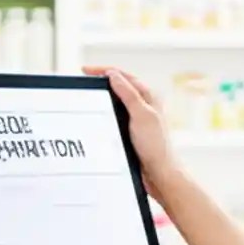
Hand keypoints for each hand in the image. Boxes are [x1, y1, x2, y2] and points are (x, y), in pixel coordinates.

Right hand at [83, 66, 181, 199]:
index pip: (123, 75)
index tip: (85, 71)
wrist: (159, 173)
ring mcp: (137, 118)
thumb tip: (113, 75)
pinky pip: (115, 115)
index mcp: (148, 96)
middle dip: (101, 80)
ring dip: (102, 96)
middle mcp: (143, 105)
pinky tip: (95, 117)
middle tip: (84, 82)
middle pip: (119, 85)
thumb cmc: (156, 146)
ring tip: (87, 95)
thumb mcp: (141, 115)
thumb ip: (128, 94)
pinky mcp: (131, 131)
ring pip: (116, 101)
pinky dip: (104, 112)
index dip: (103, 71)